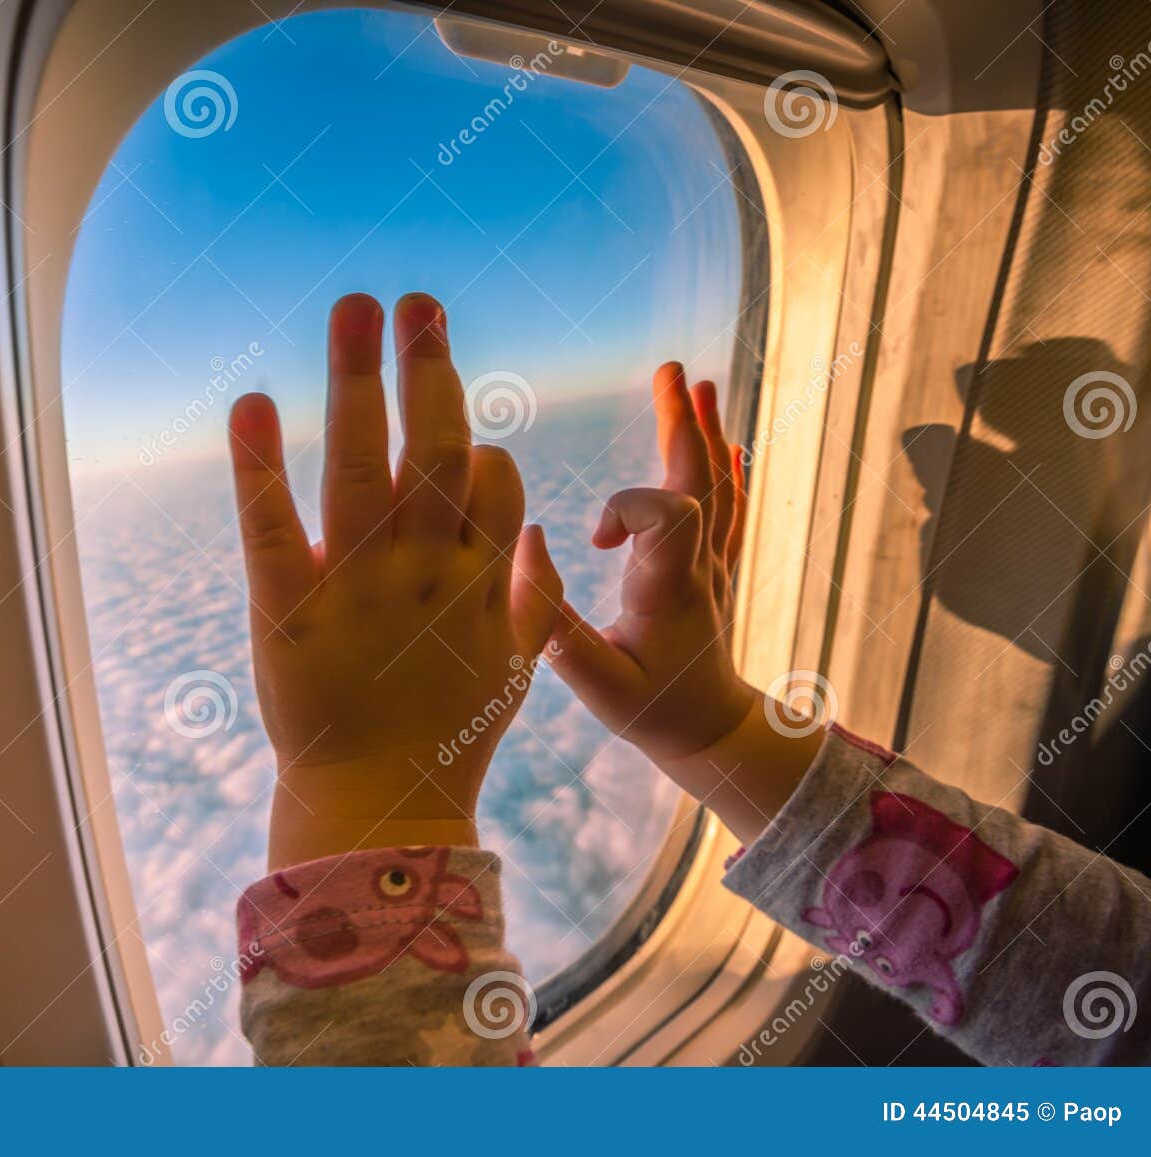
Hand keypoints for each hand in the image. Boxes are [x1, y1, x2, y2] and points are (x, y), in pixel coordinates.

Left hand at [227, 293, 561, 868]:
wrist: (379, 811)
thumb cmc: (450, 733)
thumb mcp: (516, 667)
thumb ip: (531, 595)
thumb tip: (537, 527)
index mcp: (475, 581)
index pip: (489, 481)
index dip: (477, 443)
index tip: (457, 426)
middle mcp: (419, 574)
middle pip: (431, 452)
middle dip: (428, 370)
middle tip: (418, 299)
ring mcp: (352, 591)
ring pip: (360, 469)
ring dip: (358, 383)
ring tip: (356, 307)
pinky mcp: (283, 615)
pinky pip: (270, 531)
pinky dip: (259, 467)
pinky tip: (254, 403)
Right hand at [547, 362, 822, 842]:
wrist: (710, 736)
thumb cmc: (648, 711)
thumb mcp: (591, 681)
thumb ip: (551, 622)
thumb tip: (528, 543)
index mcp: (668, 590)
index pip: (668, 515)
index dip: (628, 507)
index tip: (593, 540)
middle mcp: (698, 568)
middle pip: (700, 481)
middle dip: (682, 424)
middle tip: (671, 369)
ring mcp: (713, 566)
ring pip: (718, 487)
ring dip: (705, 432)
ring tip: (695, 382)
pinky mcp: (715, 571)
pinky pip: (729, 509)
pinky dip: (729, 468)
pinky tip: (729, 440)